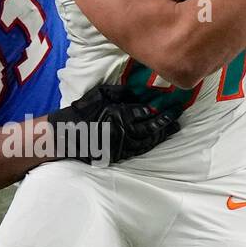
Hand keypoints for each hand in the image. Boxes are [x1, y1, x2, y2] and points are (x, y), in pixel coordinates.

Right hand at [48, 83, 178, 164]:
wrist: (67, 133)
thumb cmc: (83, 111)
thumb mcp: (100, 94)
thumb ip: (120, 93)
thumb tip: (138, 92)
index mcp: (120, 114)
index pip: (145, 112)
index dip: (160, 109)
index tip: (171, 106)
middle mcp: (124, 131)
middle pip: (150, 127)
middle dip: (165, 122)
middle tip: (177, 116)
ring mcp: (121, 145)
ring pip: (147, 140)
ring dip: (161, 134)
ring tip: (172, 128)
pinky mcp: (118, 154)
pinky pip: (139, 150)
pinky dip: (150, 144)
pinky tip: (156, 140)